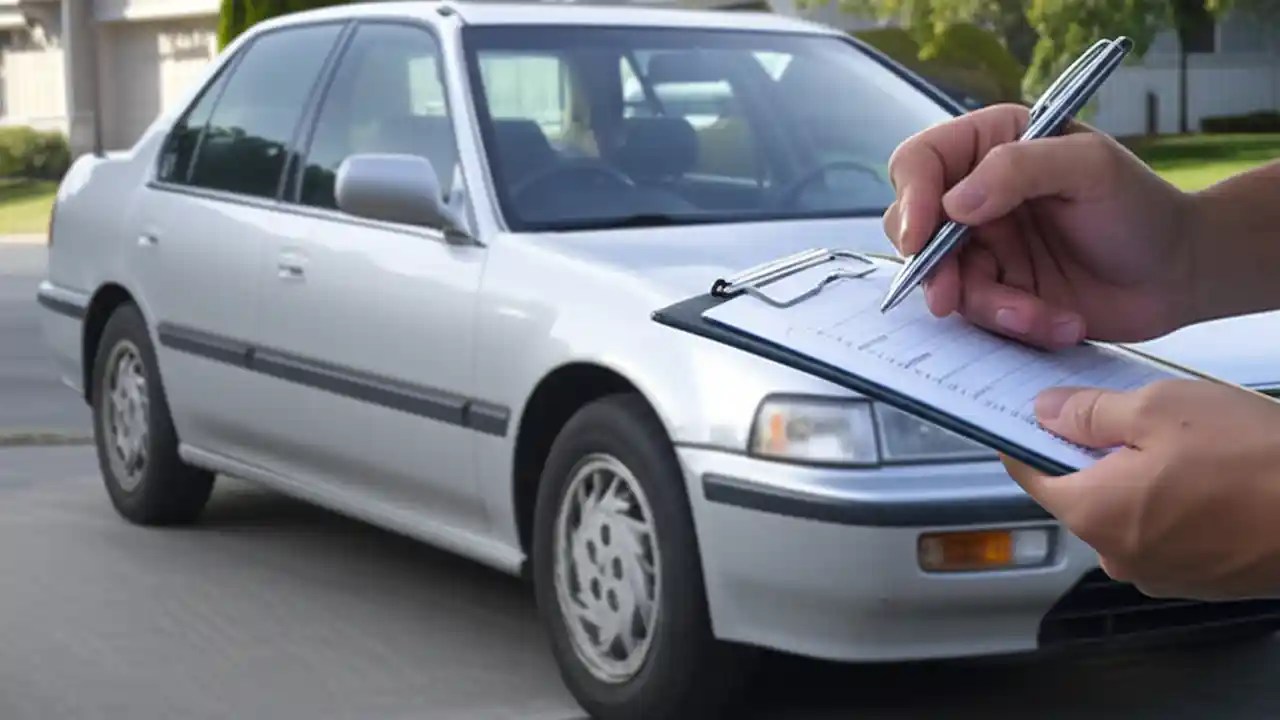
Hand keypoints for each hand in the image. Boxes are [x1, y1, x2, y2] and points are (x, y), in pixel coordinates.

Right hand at [884, 104, 1198, 349]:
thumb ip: (1018, 169)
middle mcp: (977, 195)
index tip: (918, 237)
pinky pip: (978, 314)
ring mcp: (984, 247)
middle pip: (911, 227)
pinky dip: (1014, 324)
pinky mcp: (997, 291)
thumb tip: (954, 203)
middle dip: (931, 268)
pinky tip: (1058, 323)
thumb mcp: (1089, 168)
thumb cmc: (1141, 207)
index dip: (910, 198)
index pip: (920, 163)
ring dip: (987, 305)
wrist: (1178, 275)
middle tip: (948, 296)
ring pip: (942, 280)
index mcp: (991, 145)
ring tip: (1036, 315)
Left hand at [1004, 380, 1279, 599]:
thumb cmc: (1254, 460)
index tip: (1037, 411)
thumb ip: (1090, 413)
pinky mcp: (1198, 579)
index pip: (1029, 474)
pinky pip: (1164, 532)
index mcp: (1092, 512)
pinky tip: (1209, 476)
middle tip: (1132, 413)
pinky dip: (1172, 503)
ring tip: (1185, 444)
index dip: (1029, 437)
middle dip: (1095, 452)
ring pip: (1124, 512)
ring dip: (1139, 477)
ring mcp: (1159, 573)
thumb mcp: (1160, 409)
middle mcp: (1115, 554)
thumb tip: (1044, 412)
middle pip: (1079, 493)